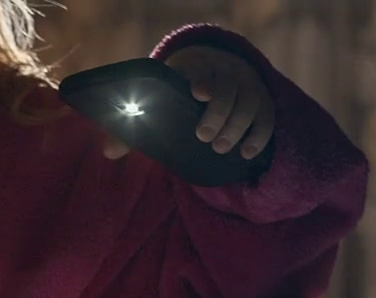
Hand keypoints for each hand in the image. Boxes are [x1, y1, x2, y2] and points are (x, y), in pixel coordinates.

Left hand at [103, 45, 276, 161]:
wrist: (216, 75)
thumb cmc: (177, 96)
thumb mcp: (157, 102)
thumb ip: (131, 126)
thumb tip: (108, 151)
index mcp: (195, 68)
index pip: (201, 69)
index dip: (202, 80)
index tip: (200, 94)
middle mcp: (225, 72)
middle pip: (228, 89)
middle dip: (218, 113)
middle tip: (203, 137)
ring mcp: (247, 86)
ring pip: (249, 103)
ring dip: (237, 127)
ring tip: (221, 148)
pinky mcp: (263, 102)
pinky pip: (267, 118)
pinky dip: (259, 136)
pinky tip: (246, 153)